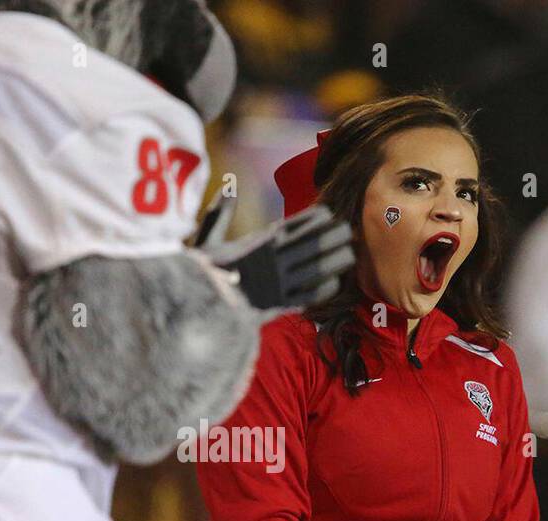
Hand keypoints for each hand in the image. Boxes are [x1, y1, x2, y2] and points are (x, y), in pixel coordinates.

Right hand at [198, 198, 354, 309]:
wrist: (197, 307)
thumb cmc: (203, 273)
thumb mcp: (207, 238)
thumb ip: (221, 212)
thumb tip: (229, 186)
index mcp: (258, 242)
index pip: (294, 224)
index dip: (315, 217)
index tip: (328, 213)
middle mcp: (271, 261)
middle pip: (312, 244)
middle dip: (332, 236)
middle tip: (348, 231)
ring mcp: (276, 284)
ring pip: (316, 268)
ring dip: (335, 260)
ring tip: (350, 254)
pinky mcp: (277, 306)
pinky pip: (308, 296)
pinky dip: (323, 288)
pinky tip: (335, 282)